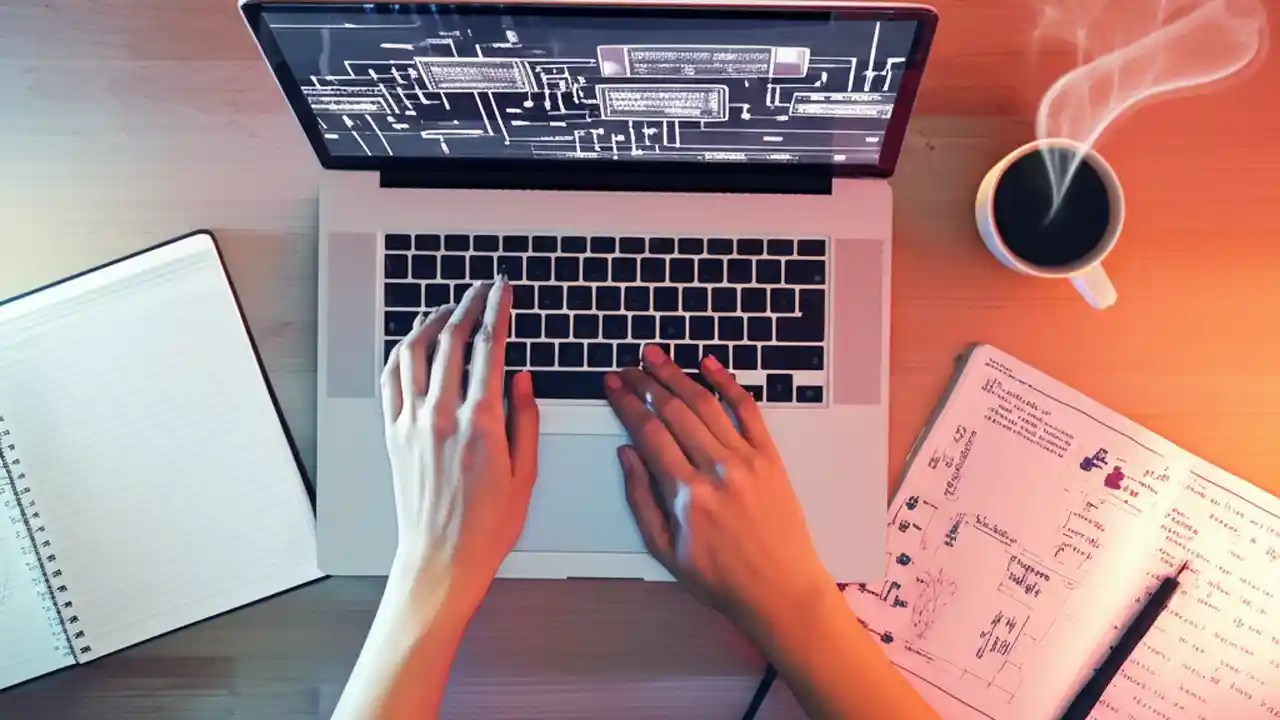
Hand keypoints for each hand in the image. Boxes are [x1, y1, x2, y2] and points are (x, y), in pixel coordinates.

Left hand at [379, 278, 538, 610]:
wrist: (441, 560)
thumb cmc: (485, 528)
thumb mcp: (525, 474)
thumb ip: (526, 420)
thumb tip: (522, 379)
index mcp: (481, 424)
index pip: (490, 348)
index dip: (499, 310)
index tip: (505, 291)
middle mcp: (441, 416)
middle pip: (452, 339)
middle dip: (469, 304)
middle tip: (482, 288)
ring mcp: (412, 423)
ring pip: (414, 351)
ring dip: (432, 320)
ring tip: (447, 308)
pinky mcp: (392, 435)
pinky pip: (391, 379)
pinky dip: (402, 352)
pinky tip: (413, 343)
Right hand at [604, 345, 832, 636]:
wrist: (779, 590)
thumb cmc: (719, 578)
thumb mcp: (664, 550)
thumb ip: (641, 498)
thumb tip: (626, 452)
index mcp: (685, 495)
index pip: (648, 433)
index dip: (627, 403)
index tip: (613, 384)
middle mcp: (715, 469)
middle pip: (674, 411)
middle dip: (647, 383)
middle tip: (630, 365)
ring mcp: (746, 459)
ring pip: (706, 404)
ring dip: (677, 375)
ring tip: (657, 356)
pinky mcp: (770, 457)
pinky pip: (747, 411)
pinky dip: (727, 383)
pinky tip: (708, 364)